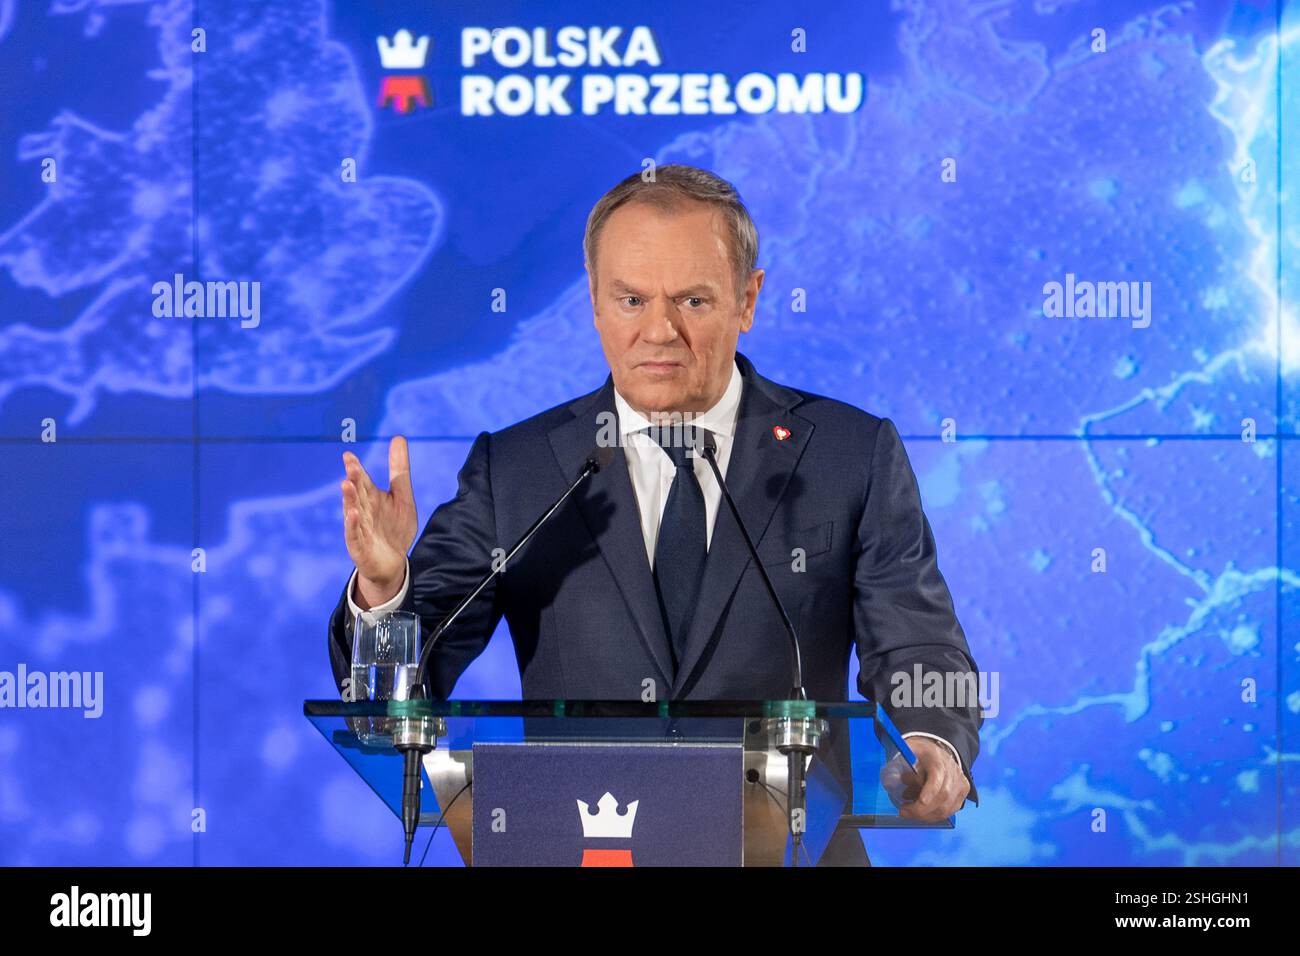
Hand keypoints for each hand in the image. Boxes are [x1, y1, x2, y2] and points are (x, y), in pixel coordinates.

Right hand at [341, 437, 417, 606]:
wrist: (393, 562)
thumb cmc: (395, 527)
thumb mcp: (402, 495)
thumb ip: (399, 469)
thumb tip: (399, 437)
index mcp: (371, 497)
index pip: (363, 480)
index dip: (356, 468)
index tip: (349, 455)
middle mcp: (363, 510)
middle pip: (358, 493)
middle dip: (354, 480)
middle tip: (351, 466)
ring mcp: (360, 528)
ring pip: (353, 511)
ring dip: (350, 499)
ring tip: (346, 485)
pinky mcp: (360, 546)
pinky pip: (355, 534)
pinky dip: (353, 524)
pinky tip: (354, 514)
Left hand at [880, 737, 969, 820]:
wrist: (939, 753)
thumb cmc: (923, 753)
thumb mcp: (909, 749)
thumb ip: (901, 760)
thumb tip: (897, 778)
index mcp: (938, 761)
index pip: (937, 778)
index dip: (930, 791)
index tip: (921, 801)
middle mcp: (953, 773)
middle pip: (942, 796)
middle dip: (921, 810)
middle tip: (903, 811)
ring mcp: (960, 785)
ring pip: (945, 809)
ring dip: (925, 816)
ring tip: (909, 812)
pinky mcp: (962, 794)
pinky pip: (948, 812)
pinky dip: (933, 816)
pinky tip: (921, 813)